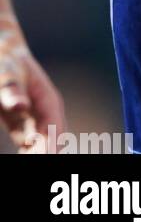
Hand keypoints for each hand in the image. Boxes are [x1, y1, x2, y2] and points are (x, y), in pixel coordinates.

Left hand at [0, 21, 64, 152]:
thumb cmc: (6, 63)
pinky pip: (32, 148)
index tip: (48, 158)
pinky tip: (24, 156)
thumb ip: (12, 89)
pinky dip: (31, 154)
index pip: (55, 130)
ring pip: (44, 147)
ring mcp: (37, 122)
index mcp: (50, 101)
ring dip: (40, 154)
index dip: (52, 148)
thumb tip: (19, 106)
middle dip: (49, 153)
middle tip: (35, 165)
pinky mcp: (24, 128)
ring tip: (28, 161)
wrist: (4, 56)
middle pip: (54, 143)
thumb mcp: (7, 74)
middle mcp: (47, 114)